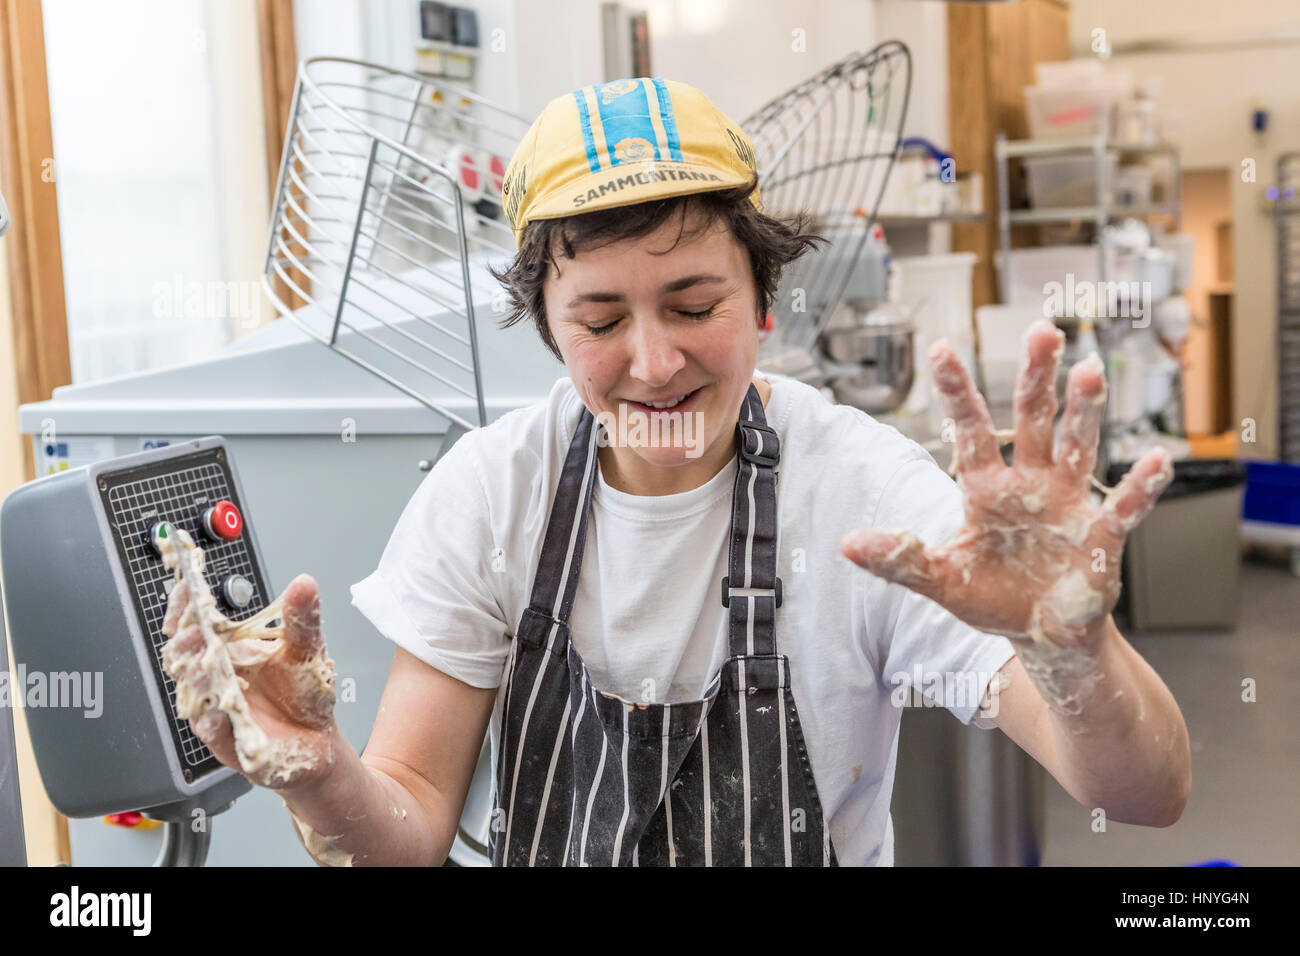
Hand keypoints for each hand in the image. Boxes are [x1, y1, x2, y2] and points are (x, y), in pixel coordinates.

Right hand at [161, 572, 337, 789]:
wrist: (319, 740)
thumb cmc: (305, 693)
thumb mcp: (307, 650)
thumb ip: (301, 619)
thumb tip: (304, 583)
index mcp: (230, 650)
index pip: (196, 623)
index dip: (186, 605)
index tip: (188, 586)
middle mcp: (216, 678)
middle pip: (184, 656)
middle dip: (185, 641)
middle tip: (194, 629)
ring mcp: (216, 709)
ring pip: (193, 692)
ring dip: (196, 678)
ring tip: (203, 663)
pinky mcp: (226, 742)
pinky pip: (212, 731)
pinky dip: (212, 720)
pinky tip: (216, 710)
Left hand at [840, 320, 1172, 651]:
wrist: (1042, 635)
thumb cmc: (992, 598)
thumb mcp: (940, 579)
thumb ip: (900, 559)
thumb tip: (847, 545)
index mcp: (987, 488)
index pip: (970, 430)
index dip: (958, 391)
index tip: (940, 347)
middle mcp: (1031, 484)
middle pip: (1033, 421)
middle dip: (1035, 377)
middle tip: (1041, 330)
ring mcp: (1069, 505)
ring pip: (1077, 447)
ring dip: (1083, 411)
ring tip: (1089, 371)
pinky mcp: (1101, 537)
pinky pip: (1124, 507)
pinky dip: (1141, 487)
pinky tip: (1157, 460)